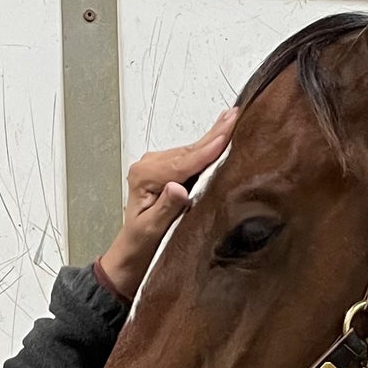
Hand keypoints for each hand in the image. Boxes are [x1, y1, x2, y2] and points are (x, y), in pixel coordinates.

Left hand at [95, 107, 235, 300]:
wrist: (131, 254)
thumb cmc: (140, 245)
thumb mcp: (152, 230)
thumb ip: (166, 208)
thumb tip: (177, 187)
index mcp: (145, 176)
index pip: (184, 161)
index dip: (209, 147)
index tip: (227, 132)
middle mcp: (149, 166)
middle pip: (190, 150)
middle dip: (215, 133)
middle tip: (235, 114)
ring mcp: (157, 166)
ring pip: (191, 151)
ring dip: (213, 137)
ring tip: (233, 120)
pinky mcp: (165, 170)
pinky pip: (189, 156)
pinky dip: (206, 147)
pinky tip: (219, 137)